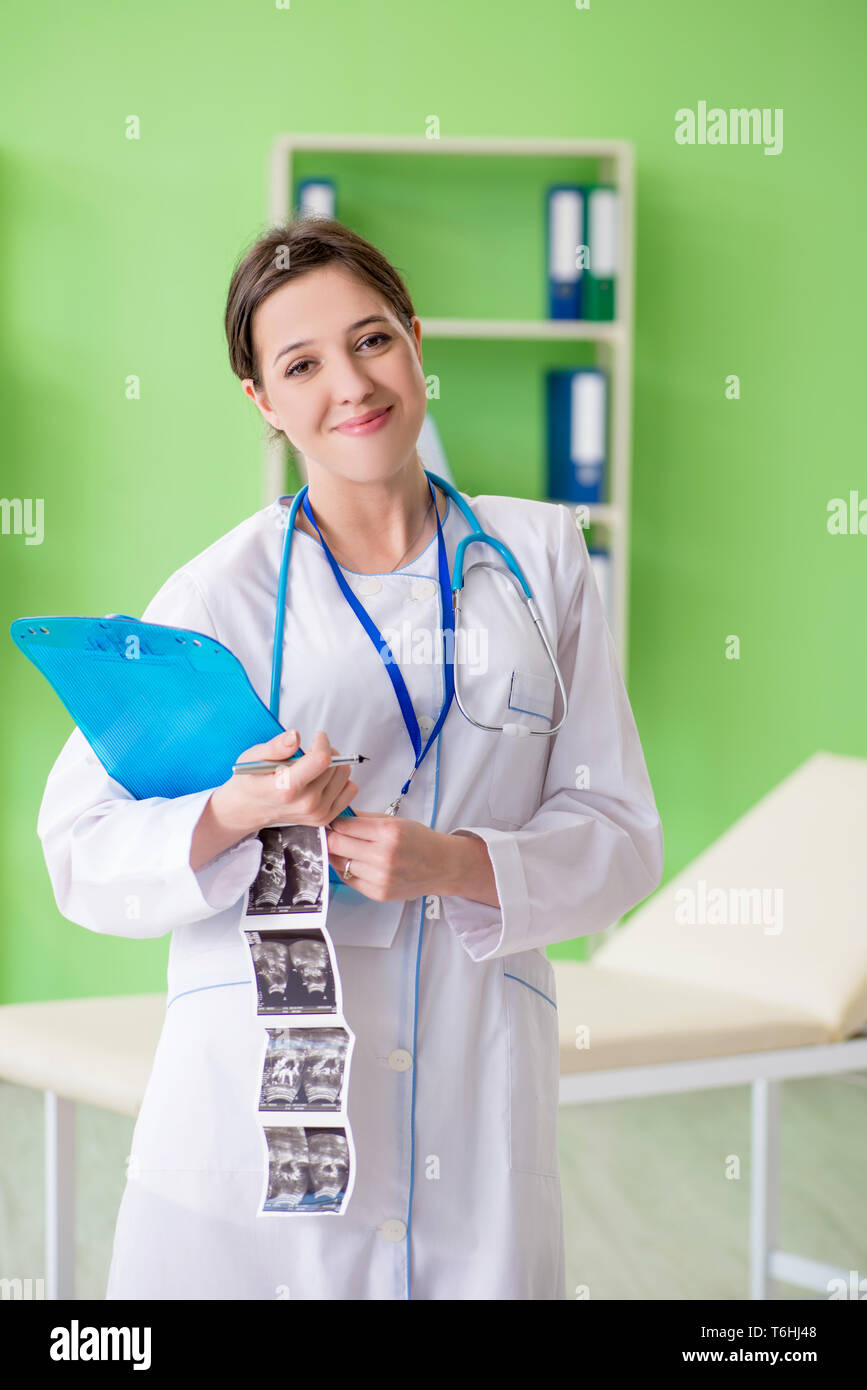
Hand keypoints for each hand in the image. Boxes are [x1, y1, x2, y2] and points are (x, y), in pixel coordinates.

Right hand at [215, 729, 357, 835]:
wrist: (248, 809)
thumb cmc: (252, 780)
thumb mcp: (253, 757)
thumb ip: (276, 747)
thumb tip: (295, 736)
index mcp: (286, 787)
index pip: (321, 760)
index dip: (323, 742)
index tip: (317, 736)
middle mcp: (305, 803)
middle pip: (335, 765)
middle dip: (325, 752)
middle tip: (309, 754)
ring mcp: (317, 813)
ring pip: (344, 775)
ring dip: (333, 765)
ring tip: (313, 767)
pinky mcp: (325, 817)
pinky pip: (350, 790)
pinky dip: (340, 780)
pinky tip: (323, 779)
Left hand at [325, 811, 461, 902]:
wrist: (442, 866)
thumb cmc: (420, 841)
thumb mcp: (395, 821)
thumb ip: (364, 818)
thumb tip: (338, 816)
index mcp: (388, 832)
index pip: (344, 827)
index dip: (335, 823)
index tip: (334, 823)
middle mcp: (384, 856)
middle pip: (336, 846)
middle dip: (332, 839)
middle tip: (335, 835)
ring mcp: (380, 877)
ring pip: (340, 864)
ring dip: (340, 855)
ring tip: (351, 849)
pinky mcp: (378, 892)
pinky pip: (349, 880)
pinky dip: (349, 871)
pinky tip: (359, 863)